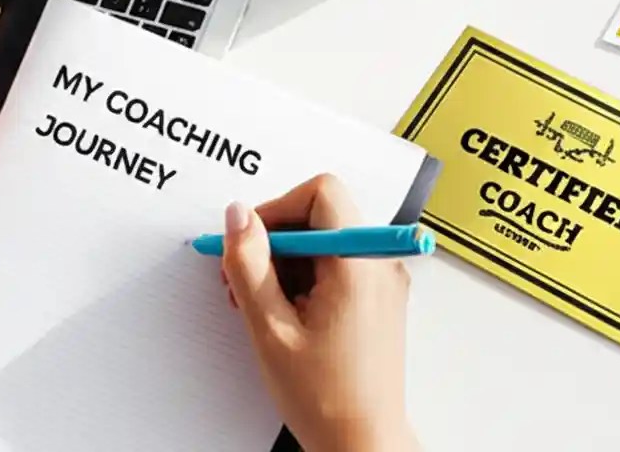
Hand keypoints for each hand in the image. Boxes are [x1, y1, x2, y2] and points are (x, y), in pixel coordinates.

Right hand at [222, 175, 419, 451]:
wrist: (362, 442)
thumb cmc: (327, 399)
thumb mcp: (271, 329)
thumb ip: (249, 265)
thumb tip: (237, 218)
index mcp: (358, 263)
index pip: (321, 192)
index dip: (277, 209)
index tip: (249, 241)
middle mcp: (379, 263)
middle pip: (320, 215)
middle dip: (274, 240)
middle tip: (242, 277)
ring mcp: (382, 280)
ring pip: (324, 241)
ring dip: (284, 264)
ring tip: (259, 305)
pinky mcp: (377, 297)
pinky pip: (336, 265)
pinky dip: (304, 280)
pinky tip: (281, 314)